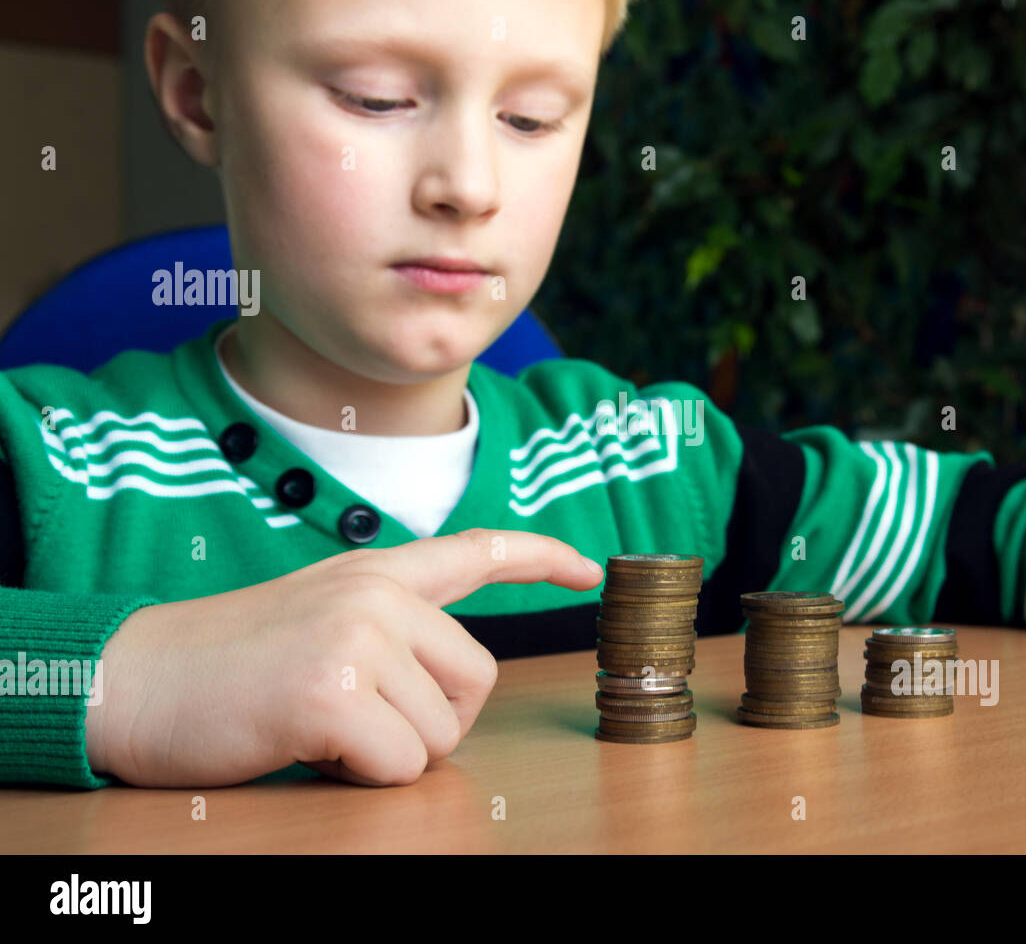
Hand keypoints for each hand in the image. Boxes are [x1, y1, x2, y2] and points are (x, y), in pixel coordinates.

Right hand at [84, 529, 602, 786]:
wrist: (134, 678)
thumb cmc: (230, 663)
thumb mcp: (320, 615)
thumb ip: (391, 629)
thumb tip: (458, 690)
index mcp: (375, 571)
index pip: (477, 552)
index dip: (541, 558)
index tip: (589, 568)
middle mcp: (377, 593)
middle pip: (477, 682)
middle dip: (431, 721)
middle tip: (360, 718)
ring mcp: (357, 637)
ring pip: (441, 733)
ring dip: (388, 751)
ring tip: (320, 724)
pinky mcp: (333, 691)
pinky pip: (399, 765)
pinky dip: (362, 775)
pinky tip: (309, 745)